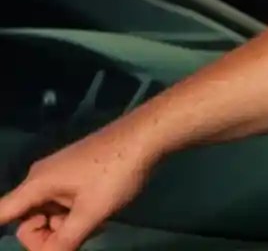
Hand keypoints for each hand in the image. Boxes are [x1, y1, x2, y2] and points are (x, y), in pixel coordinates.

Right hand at [0, 125, 156, 250]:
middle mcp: (40, 179)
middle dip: (48, 235)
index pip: (2, 213)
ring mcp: (58, 175)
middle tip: (79, 236)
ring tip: (94, 222)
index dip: (17, 234)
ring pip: (48, 213)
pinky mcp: (75, 174)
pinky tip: (98, 212)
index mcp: (36, 185)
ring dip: (65, 225)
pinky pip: (63, 203)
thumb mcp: (92, 211)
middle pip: (26, 219)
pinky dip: (74, 213)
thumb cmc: (117, 172)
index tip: (39, 235)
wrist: (146, 135)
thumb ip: (66, 240)